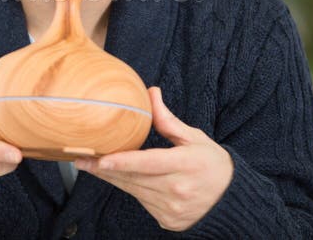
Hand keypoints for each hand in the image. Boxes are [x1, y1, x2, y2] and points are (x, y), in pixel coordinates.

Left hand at [74, 87, 232, 231]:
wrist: (232, 200)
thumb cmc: (213, 164)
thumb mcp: (195, 138)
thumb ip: (167, 120)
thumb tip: (151, 93)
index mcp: (186, 165)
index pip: (148, 163)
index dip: (123, 162)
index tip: (101, 159)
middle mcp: (177, 189)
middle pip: (133, 178)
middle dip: (104, 168)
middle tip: (81, 158)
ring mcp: (172, 208)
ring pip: (132, 190)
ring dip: (112, 177)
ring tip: (91, 164)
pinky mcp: (167, 219)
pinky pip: (141, 201)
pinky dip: (130, 188)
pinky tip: (120, 177)